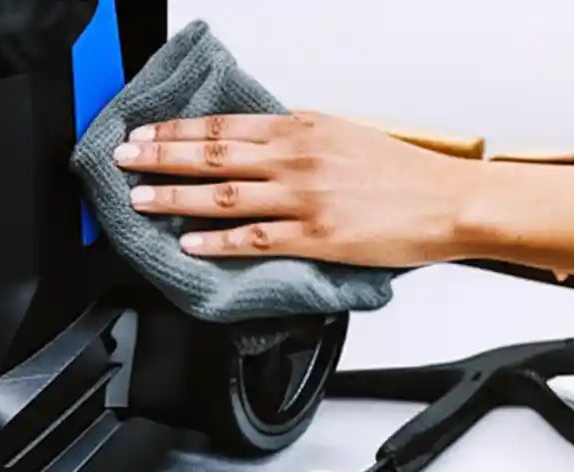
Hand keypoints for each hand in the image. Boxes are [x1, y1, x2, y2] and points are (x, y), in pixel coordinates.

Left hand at [112, 112, 480, 267]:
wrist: (449, 201)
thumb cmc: (400, 173)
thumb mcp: (341, 136)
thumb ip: (293, 140)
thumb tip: (251, 143)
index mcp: (300, 128)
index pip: (223, 126)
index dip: (176, 131)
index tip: (143, 133)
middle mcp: (296, 158)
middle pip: (213, 154)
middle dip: (161, 156)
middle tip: (124, 159)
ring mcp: (304, 198)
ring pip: (224, 195)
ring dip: (176, 197)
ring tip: (141, 200)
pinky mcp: (316, 237)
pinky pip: (254, 239)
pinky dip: (216, 241)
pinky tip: (189, 244)